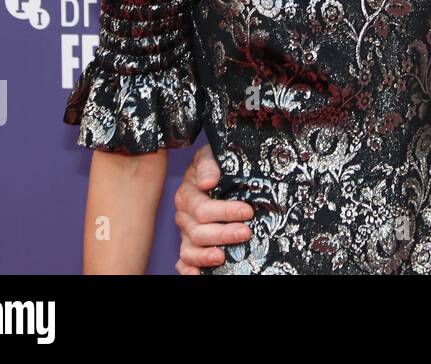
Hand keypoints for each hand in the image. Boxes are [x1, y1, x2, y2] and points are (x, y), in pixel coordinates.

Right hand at [173, 144, 253, 274]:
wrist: (210, 170)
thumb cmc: (215, 163)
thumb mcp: (210, 155)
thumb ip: (207, 164)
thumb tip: (208, 180)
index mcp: (188, 195)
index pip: (203, 208)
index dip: (225, 211)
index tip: (247, 211)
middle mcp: (184, 216)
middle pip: (198, 231)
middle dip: (223, 233)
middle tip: (245, 232)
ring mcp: (186, 233)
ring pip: (190, 250)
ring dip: (205, 255)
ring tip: (222, 256)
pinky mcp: (190, 245)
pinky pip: (184, 261)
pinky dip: (189, 270)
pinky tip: (199, 275)